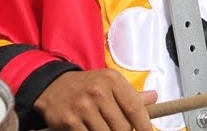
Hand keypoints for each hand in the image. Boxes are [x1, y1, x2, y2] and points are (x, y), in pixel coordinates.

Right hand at [34, 69, 156, 130]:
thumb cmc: (87, 85)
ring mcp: (83, 107)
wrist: (53, 86)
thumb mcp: (110, 82)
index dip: (145, 125)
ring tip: (107, 128)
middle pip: (123, 126)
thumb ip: (131, 94)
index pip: (135, 108)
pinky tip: (93, 130)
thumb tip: (154, 98)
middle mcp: (98, 92)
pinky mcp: (70, 122)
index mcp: (112, 80)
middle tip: (121, 129)